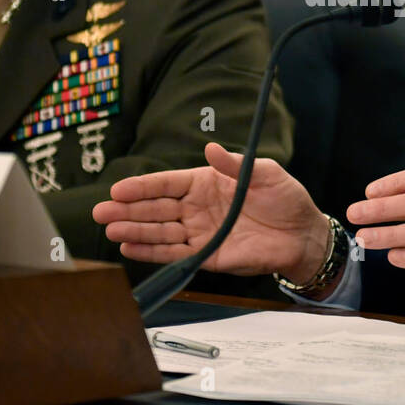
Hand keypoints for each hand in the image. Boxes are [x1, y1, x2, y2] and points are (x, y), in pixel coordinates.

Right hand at [93, 142, 330, 282]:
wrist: (303, 233)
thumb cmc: (285, 198)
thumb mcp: (265, 172)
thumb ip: (236, 164)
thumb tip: (211, 148)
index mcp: (207, 183)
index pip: (167, 184)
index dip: (143, 186)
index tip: (118, 188)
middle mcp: (197, 208)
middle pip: (156, 209)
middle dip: (128, 210)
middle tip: (101, 211)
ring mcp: (200, 233)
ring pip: (160, 232)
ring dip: (134, 232)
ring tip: (111, 230)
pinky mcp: (207, 257)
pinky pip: (174, 254)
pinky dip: (151, 252)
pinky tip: (129, 249)